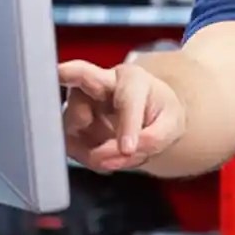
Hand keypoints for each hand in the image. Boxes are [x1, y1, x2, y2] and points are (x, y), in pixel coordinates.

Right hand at [58, 60, 185, 172]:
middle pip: (80, 75)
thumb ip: (151, 140)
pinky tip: (109, 157)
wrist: (149, 119)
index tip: (128, 149)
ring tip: (122, 156)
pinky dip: (90, 159)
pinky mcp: (68, 125)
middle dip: (70, 75)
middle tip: (62, 78)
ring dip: (96, 151)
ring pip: (73, 125)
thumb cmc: (160, 114)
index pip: (127, 99)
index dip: (127, 126)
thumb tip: (120, 154)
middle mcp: (100, 83)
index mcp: (132, 79)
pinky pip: (69, 146)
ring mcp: (79, 102)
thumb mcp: (171, 126)